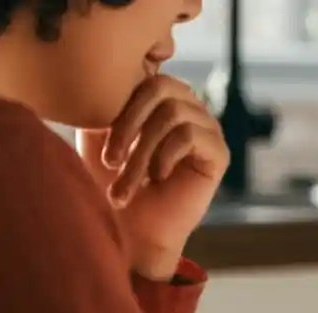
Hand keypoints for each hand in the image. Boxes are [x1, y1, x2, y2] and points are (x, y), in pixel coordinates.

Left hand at [77, 75, 228, 281]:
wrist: (133, 232)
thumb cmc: (110, 186)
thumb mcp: (98, 136)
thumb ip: (106, 102)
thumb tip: (113, 79)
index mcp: (164, 100)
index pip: (147, 75)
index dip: (120, 105)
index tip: (100, 144)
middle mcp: (190, 108)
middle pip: (162, 87)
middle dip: (128, 123)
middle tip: (109, 161)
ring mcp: (208, 129)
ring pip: (173, 114)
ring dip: (142, 150)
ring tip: (128, 182)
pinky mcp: (219, 153)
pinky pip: (189, 135)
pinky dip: (165, 156)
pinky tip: (158, 179)